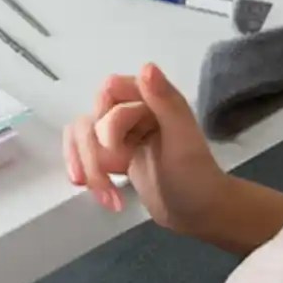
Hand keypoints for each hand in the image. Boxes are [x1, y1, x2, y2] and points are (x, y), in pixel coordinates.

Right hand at [62, 63, 227, 234]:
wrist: (201, 216)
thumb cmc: (197, 178)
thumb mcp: (184, 141)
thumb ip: (166, 102)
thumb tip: (146, 67)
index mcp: (151, 99)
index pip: (109, 91)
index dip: (106, 120)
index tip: (115, 148)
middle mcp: (132, 111)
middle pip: (90, 118)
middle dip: (94, 153)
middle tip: (114, 176)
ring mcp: (119, 134)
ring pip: (81, 138)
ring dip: (88, 169)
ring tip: (107, 198)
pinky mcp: (111, 155)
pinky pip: (82, 154)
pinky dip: (86, 174)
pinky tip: (102, 196)